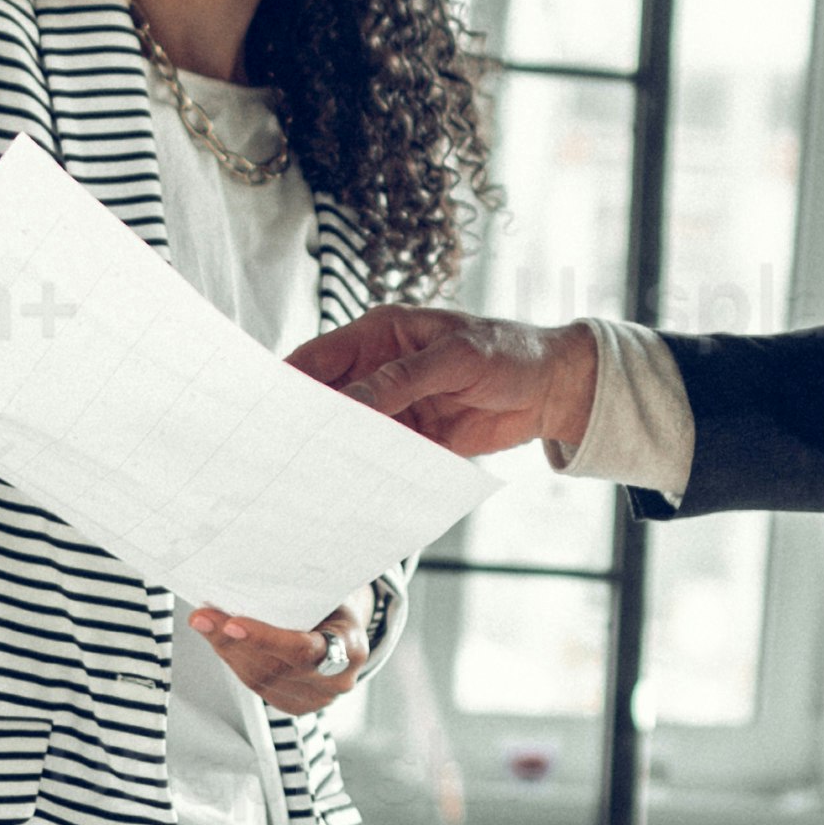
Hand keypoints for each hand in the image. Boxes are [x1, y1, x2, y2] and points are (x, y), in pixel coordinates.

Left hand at [189, 598, 376, 715]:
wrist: (349, 635)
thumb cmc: (336, 608)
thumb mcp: (328, 594)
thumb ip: (297, 594)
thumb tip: (243, 581)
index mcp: (350, 649)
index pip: (303, 649)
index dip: (264, 639)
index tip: (232, 623)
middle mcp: (336, 680)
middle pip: (274, 666)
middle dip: (232, 641)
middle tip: (203, 618)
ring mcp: (316, 698)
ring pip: (260, 679)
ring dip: (227, 651)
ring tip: (206, 625)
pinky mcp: (296, 706)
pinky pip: (258, 687)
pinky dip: (236, 662)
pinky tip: (223, 642)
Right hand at [293, 305, 597, 459]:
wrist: (554, 389)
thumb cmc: (508, 352)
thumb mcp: (456, 358)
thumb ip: (401, 380)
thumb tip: (351, 402)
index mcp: (382, 335)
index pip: (321, 357)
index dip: (291, 381)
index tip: (268, 410)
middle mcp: (381, 369)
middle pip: (329, 398)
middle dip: (308, 423)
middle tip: (281, 453)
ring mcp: (396, 405)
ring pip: (352, 431)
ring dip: (336, 452)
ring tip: (310, 479)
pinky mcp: (415, 437)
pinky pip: (382, 456)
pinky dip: (368, 472)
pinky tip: (353, 489)